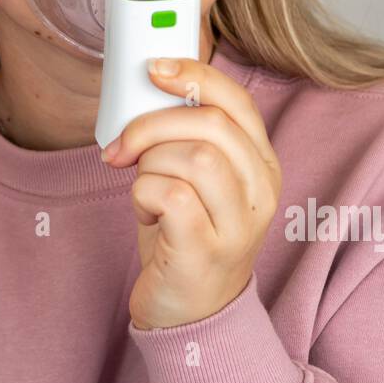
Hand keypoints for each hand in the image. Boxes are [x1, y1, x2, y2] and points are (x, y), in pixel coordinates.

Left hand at [100, 56, 281, 329]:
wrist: (191, 313)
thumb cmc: (186, 234)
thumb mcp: (195, 178)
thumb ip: (185, 135)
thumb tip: (147, 87)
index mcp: (261, 163)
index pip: (237, 101)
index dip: (194, 74)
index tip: (153, 70)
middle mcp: (261, 191)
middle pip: (211, 125)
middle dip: (152, 126)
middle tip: (122, 148)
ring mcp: (240, 224)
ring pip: (194, 157)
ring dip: (150, 165)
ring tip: (144, 191)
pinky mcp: (208, 250)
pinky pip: (171, 195)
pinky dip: (144, 195)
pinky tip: (147, 213)